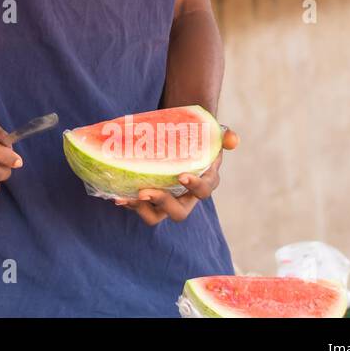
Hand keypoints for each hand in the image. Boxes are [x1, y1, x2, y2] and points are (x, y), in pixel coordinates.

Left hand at [114, 127, 238, 225]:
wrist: (179, 139)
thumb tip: (233, 140)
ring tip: (125, 198)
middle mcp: (185, 197)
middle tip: (145, 191)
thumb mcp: (212, 134)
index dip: (195, 186)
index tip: (182, 176)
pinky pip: (139, 207)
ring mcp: (166, 201)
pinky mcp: (149, 199)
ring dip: (140, 209)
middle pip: (178, 212)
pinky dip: (128, 203)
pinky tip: (117, 195)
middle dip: (162, 203)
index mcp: (204, 184)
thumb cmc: (197, 138)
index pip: (203, 192)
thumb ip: (223, 135)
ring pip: (155, 216)